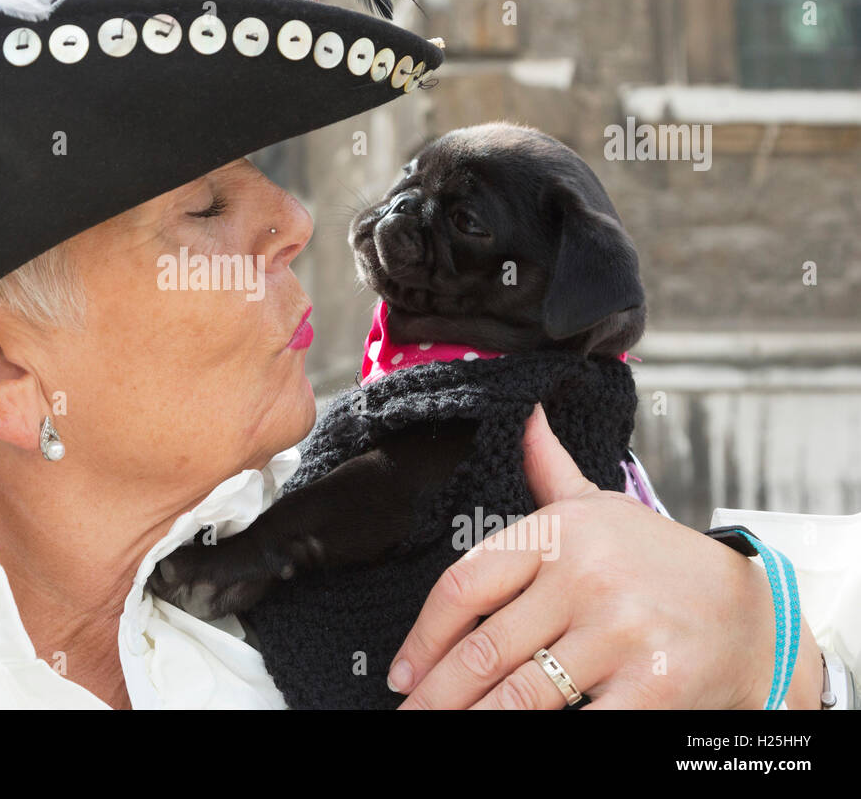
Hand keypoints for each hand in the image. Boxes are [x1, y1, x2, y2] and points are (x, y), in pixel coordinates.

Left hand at [388, 404, 821, 708]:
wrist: (755, 616)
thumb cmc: (660, 563)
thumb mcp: (602, 508)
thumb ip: (549, 469)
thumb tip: (522, 415)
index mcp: (561, 533)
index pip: (466, 585)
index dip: (423, 635)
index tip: (402, 671)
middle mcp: (588, 577)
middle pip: (484, 649)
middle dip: (437, 694)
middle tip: (411, 715)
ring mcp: (622, 632)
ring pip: (521, 694)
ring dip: (473, 721)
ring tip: (446, 734)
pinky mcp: (655, 686)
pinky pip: (581, 723)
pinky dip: (542, 738)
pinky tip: (512, 742)